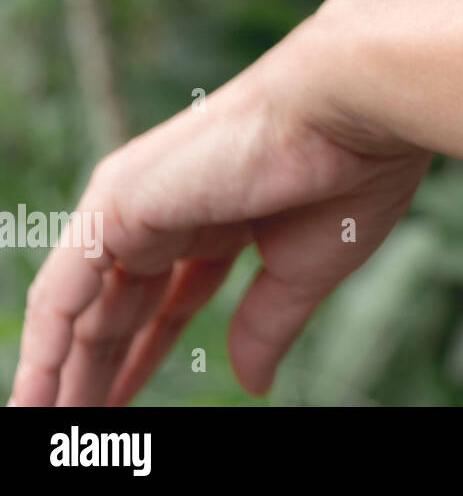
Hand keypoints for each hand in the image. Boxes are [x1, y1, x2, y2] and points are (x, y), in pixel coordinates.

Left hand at [8, 4, 430, 405]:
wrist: (348, 109)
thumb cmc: (348, 175)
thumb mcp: (304, 271)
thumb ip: (266, 326)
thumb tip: (252, 383)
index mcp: (223, 217)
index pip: (172, 299)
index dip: (150, 352)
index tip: (130, 403)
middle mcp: (172, 208)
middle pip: (123, 307)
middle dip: (104, 369)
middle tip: (85, 427)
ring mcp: (139, 203)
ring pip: (85, 305)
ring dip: (65, 371)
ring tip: (51, 426)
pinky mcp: (117, 204)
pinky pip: (65, 292)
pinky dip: (47, 347)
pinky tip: (39, 395)